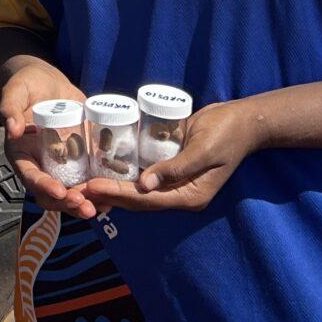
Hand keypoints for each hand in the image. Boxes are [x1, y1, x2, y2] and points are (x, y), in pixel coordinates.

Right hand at [0, 62, 96, 220]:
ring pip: (71, 192)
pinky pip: (88, 179)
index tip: (59, 191)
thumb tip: (12, 128)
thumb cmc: (28, 84)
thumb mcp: (16, 90)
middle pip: (52, 194)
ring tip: (102, 207)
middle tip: (86, 207)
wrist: (49, 83)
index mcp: (22, 153)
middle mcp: (41, 164)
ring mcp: (61, 165)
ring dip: (85, 203)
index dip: (44, 186)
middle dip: (68, 203)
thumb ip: (10, 107)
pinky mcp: (79, 159)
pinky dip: (99, 190)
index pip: (30, 176)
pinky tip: (113, 196)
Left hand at [84, 99, 265, 215]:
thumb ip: (177, 168)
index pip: (147, 201)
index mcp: (190, 197)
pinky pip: (145, 175)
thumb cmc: (227, 132)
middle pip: (139, 200)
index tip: (92, 187)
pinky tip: (105, 168)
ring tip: (85, 184)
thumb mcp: (204, 149)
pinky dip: (126, 175)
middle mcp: (181, 194)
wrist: (243, 120)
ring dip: (114, 188)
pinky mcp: (172, 167)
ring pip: (139, 190)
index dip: (118, 194)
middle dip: (109, 196)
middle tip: (79, 190)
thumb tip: (144, 185)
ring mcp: (176, 182)